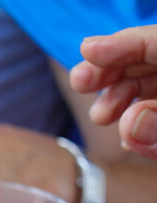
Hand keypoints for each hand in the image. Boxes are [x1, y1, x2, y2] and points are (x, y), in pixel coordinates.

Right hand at [71, 26, 156, 159]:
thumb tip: (130, 124)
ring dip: (119, 98)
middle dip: (111, 71)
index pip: (156, 41)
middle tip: (79, 84)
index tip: (86, 50)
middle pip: (148, 60)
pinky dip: (138, 120)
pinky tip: (126, 135)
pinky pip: (156, 113)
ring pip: (151, 85)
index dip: (120, 44)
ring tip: (102, 118)